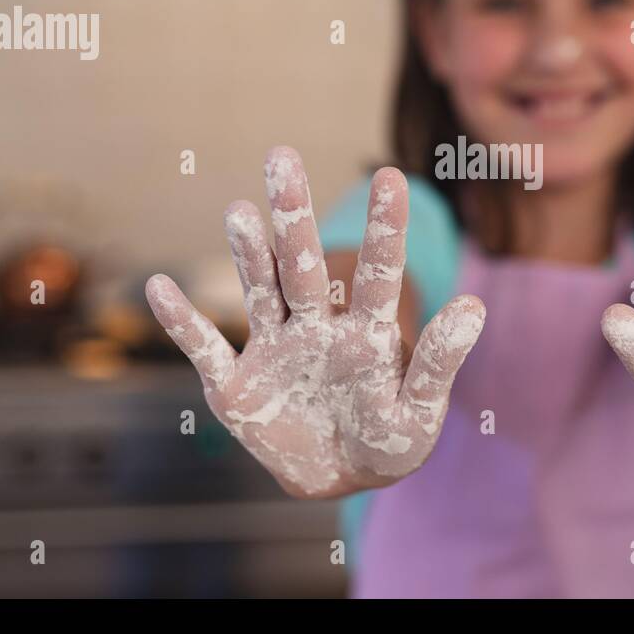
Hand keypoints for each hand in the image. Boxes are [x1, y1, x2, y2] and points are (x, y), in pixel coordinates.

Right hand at [146, 147, 485, 498]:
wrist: (339, 477)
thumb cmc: (388, 441)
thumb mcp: (419, 412)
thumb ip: (440, 362)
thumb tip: (475, 306)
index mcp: (366, 332)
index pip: (377, 273)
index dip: (383, 229)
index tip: (392, 177)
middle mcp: (317, 327)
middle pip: (304, 265)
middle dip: (294, 215)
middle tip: (283, 157)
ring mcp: (274, 350)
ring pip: (260, 291)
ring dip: (248, 254)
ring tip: (241, 209)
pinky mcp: (236, 384)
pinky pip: (204, 349)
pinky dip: (182, 323)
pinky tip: (158, 287)